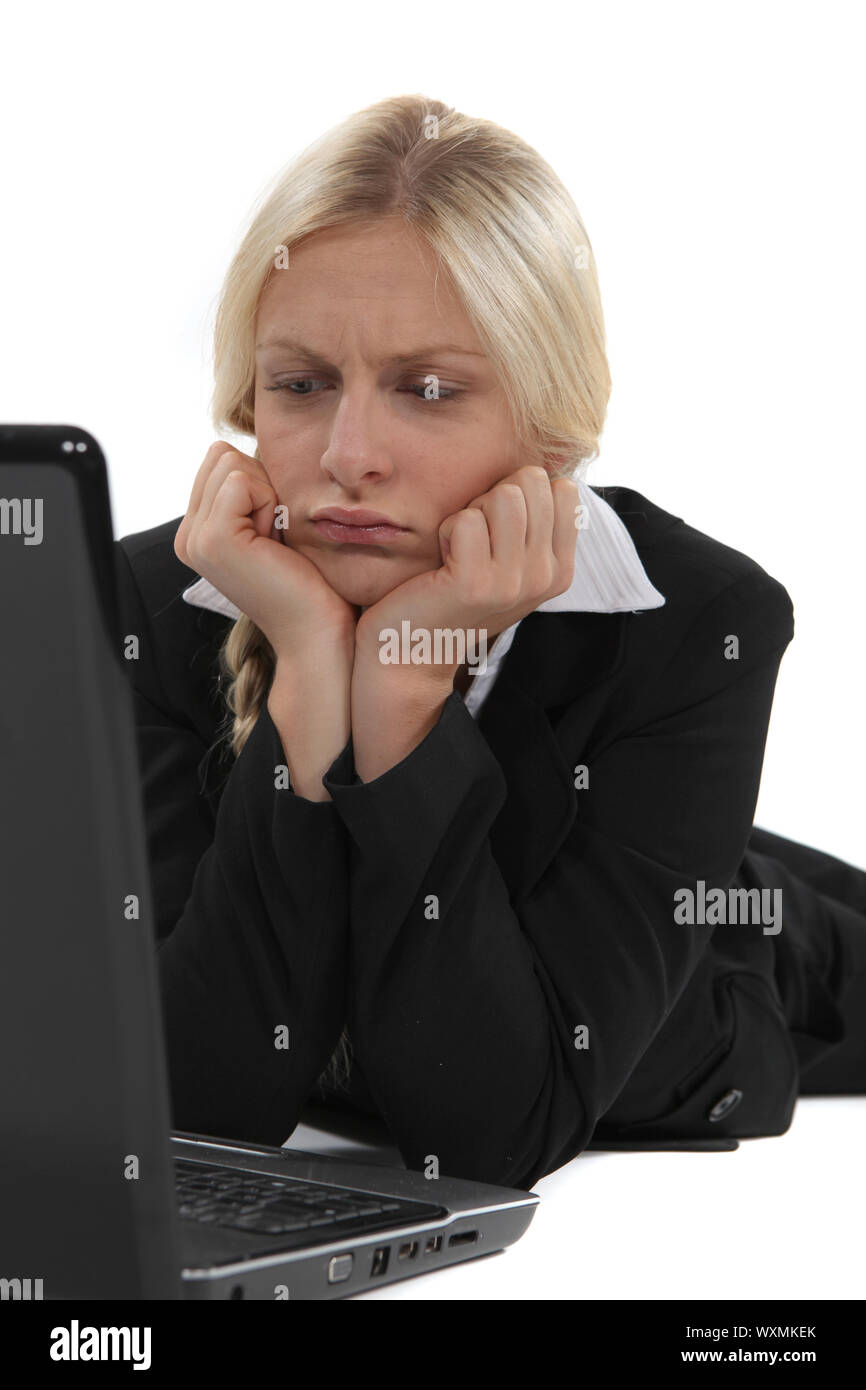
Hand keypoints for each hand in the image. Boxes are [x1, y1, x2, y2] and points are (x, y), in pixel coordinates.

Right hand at [175, 442, 358, 652]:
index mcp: (196, 531)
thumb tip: (250, 446)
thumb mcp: (271, 523)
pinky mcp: (213, 538)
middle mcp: (187, 536)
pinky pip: (243, 481)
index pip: (220, 459)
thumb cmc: (308, 578)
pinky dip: (270, 504)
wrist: (317, 629)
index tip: (273, 531)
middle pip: (222, 455)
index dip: (259, 484)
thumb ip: (250, 489)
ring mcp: (195, 539)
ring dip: (267, 496)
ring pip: (232, 463)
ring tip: (275, 542)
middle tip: (275, 538)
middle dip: (261, 486)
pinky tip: (274, 543)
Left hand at [355, 465, 579, 677]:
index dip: (520, 493)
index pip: (563, 487)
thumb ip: (532, 525)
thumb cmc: (453, 596)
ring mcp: (514, 582)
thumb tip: (542, 469)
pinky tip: (441, 562)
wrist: (413, 653)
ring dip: (470, 513)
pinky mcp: (476, 584)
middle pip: (531, 482)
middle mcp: (546, 577)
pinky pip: (466, 520)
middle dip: (493, 497)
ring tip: (458, 550)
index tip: (497, 532)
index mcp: (560, 569)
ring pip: (503, 495)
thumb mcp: (509, 564)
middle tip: (472, 540)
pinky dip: (446, 532)